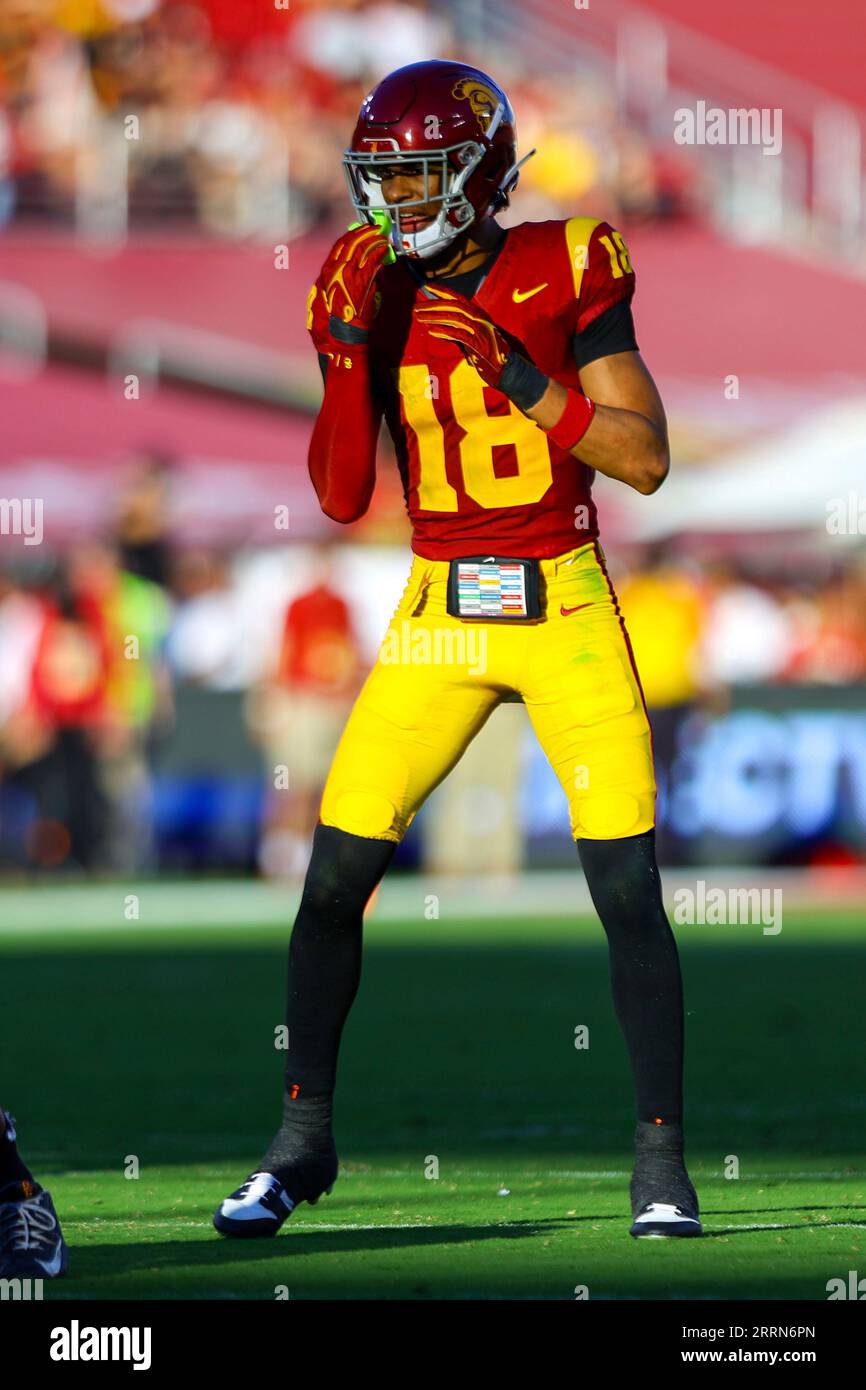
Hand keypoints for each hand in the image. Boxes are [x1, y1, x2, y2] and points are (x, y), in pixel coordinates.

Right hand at [310, 224, 389, 346]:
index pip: (339, 246)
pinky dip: (379, 251)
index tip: (360, 230)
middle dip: (364, 233)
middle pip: (351, 242)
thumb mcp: (325, 297)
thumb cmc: (331, 321)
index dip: (351, 236)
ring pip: (362, 248)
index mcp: (326, 272)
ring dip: (373, 240)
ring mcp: (349, 274)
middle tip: (374, 229)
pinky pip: (372, 260)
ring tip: (382, 237)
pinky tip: (385, 249)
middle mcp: (335, 269)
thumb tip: (347, 269)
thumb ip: (334, 280)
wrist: (339, 336)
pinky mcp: (362, 282)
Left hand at [413, 287, 513, 389]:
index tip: (428, 287)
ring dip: (434, 316)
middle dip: (433, 304)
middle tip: (416, 307)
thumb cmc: (490, 358)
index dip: (443, 291)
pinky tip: (432, 331)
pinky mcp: (479, 343)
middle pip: (453, 305)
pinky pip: (459, 334)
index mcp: (479, 315)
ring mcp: (480, 330)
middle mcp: (480, 319)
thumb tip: (439, 329)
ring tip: (419, 317)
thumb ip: (457, 333)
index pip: (459, 298)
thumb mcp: (472, 341)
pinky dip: (445, 331)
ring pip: (454, 316)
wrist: (508, 371)